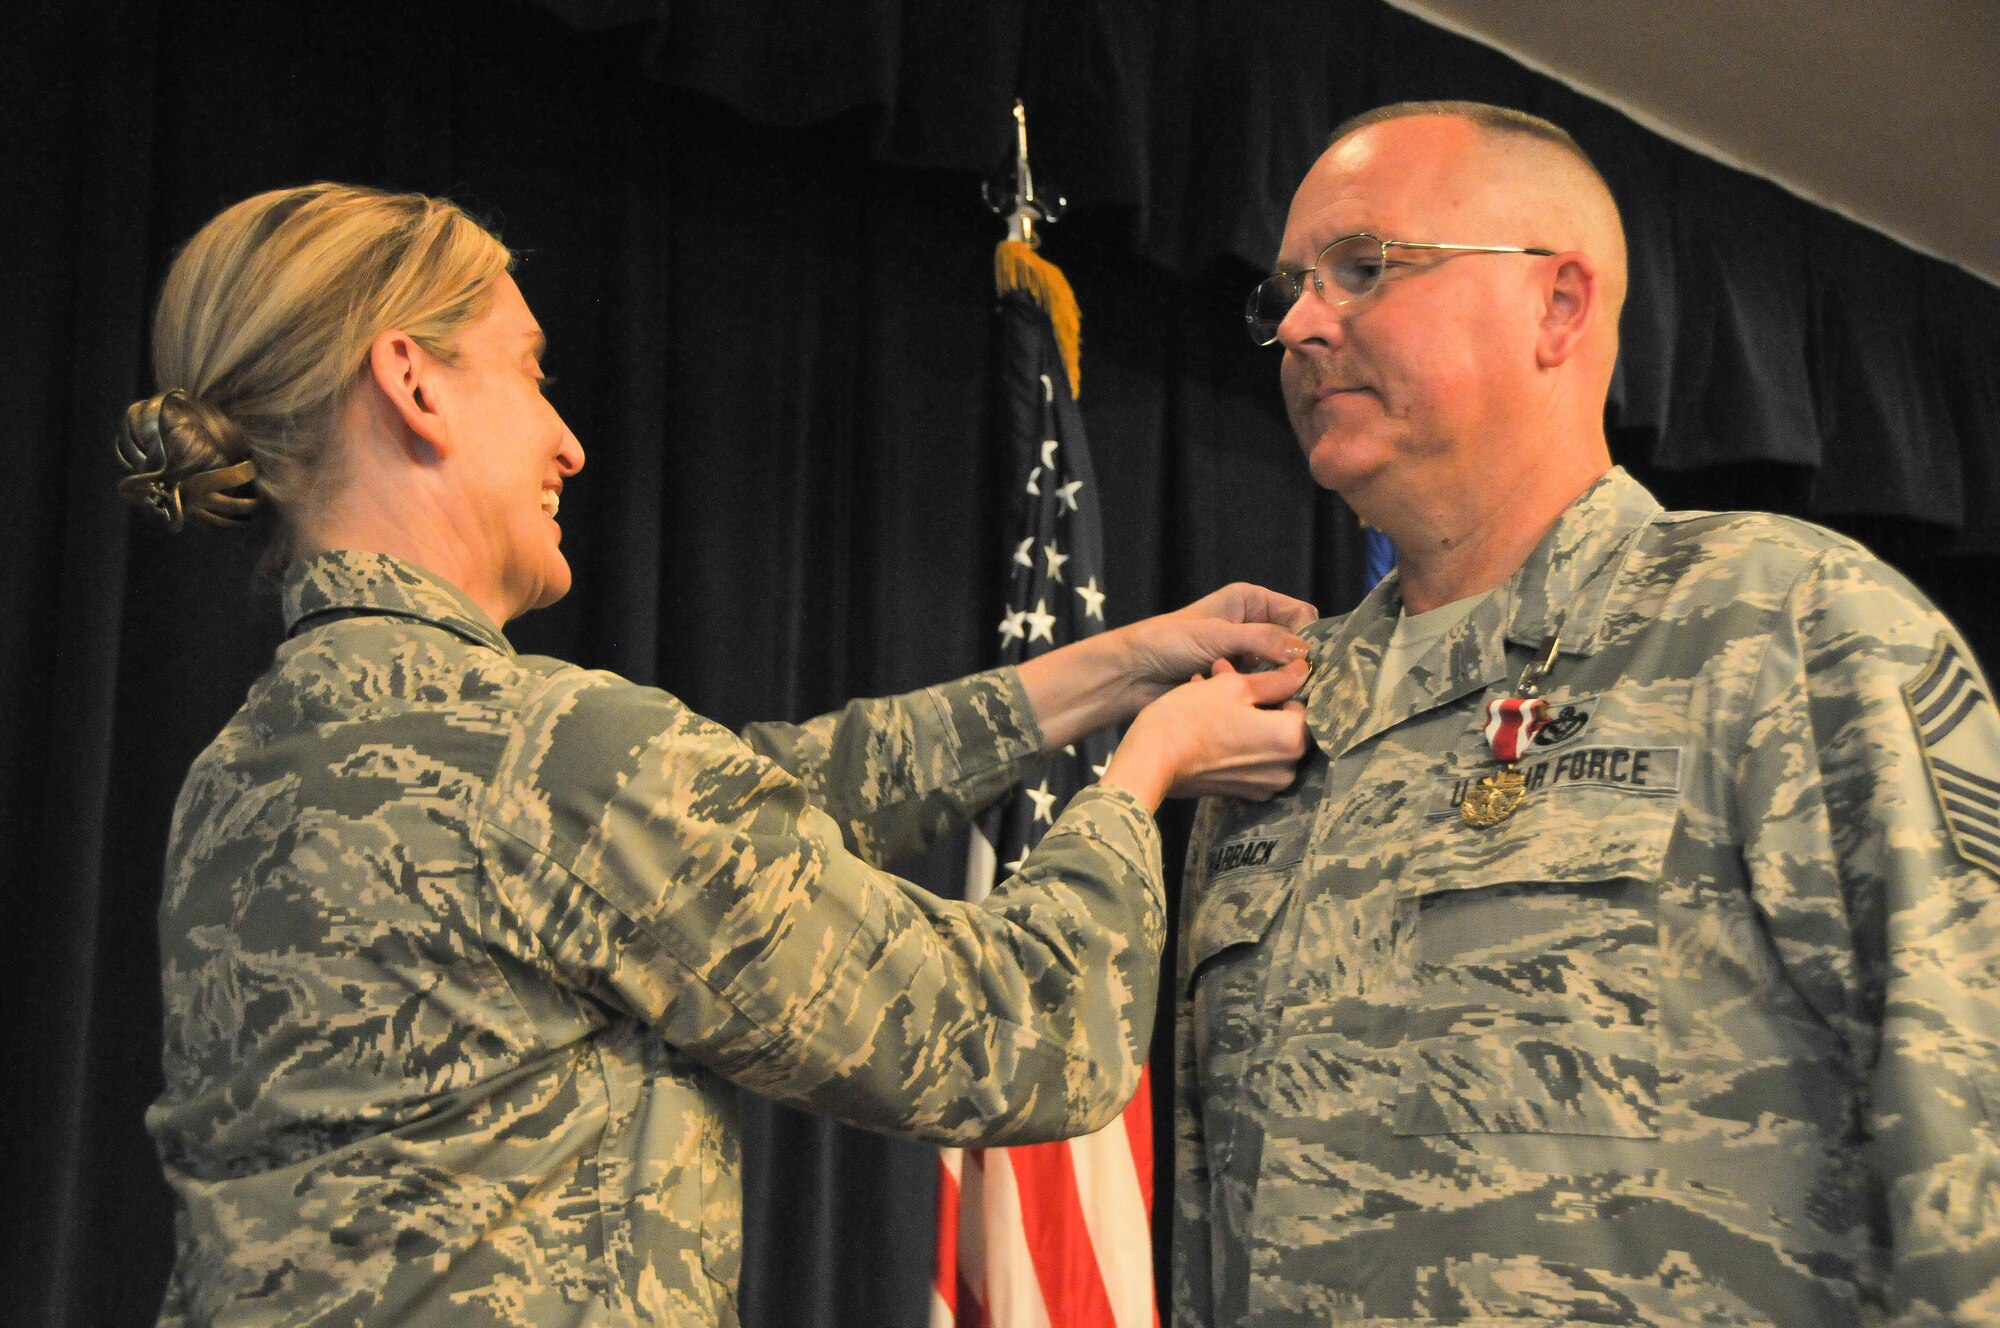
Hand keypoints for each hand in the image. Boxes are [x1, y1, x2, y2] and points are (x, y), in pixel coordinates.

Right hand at [1099, 658, 1309, 808]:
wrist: (1151, 761)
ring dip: (1246, 717)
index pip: (1305, 704)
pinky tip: (1211, 723)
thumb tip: (1303, 669)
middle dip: (1260, 701)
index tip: (1256, 676)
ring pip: (1266, 740)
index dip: (1280, 685)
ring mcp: (1265, 786)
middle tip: (1227, 679)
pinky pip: (1252, 760)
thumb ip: (1275, 680)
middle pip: (1285, 724)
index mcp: (1292, 739)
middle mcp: (1287, 769)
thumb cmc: (1191, 718)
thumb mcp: (1233, 687)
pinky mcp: (1244, 793)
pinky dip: (1238, 740)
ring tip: (1212, 695)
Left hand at [1115, 583, 1316, 705]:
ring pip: (1282, 672)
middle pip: (1296, 646)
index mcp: (1252, 602)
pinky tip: (1249, 703)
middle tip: (1293, 685)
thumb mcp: (1216, 636)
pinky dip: (1259, 696)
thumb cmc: (1168, 642)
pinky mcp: (1240, 682)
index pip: (1301, 615)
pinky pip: (1265, 690)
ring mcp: (1249, 656)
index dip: (1308, 636)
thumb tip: (1304, 651)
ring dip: (1273, 683)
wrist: (1134, 674)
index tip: (1306, 661)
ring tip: (1261, 693)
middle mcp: (1256, 626)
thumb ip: (1261, 640)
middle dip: (1294, 665)